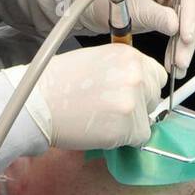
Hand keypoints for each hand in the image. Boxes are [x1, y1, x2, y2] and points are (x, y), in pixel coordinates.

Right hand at [33, 44, 166, 148]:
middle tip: (110, 108)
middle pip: (154, 97)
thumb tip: (139, 84)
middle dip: (138, 105)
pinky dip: (123, 139)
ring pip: (146, 121)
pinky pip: (139, 139)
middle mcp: (135, 75)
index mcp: (129, 55)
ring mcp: (133, 101)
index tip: (131, 94)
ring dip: (128, 124)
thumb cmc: (58, 82)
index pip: (157, 75)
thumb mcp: (96, 59)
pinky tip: (101, 129)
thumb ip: (122, 69)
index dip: (144, 87)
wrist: (38, 103)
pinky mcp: (127, 127)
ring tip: (100, 118)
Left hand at [86, 0, 194, 69]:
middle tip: (183, 59)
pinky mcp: (171, 3)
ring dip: (183, 43)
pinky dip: (177, 42)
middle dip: (187, 35)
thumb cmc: (113, 3)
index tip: (187, 37)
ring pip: (186, 17)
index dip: (189, 14)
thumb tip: (177, 28)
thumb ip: (157, 17)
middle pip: (189, 6)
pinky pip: (180, 23)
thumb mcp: (135, 11)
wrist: (101, 7)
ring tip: (179, 64)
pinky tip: (175, 59)